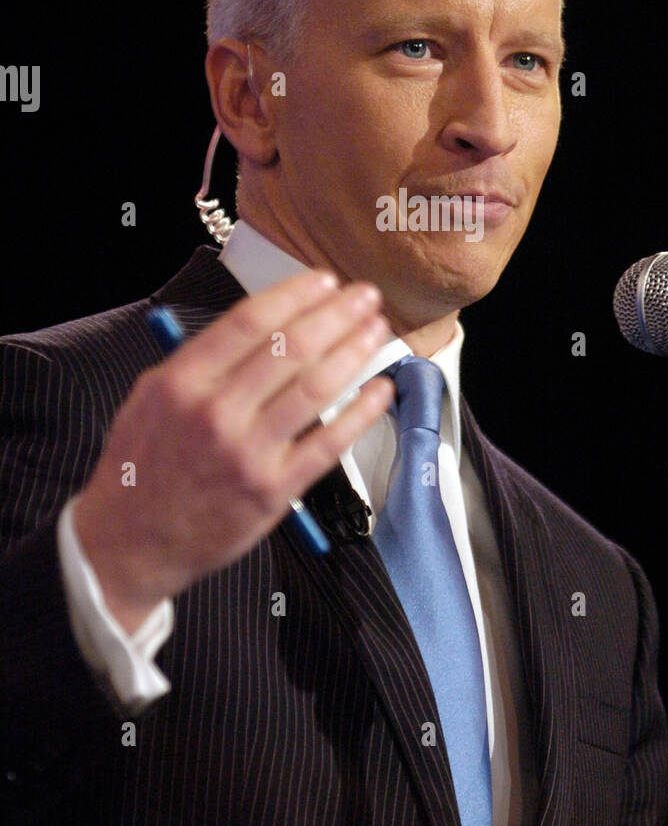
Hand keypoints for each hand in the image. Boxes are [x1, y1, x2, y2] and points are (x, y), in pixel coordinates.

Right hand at [73, 270, 393, 632]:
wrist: (129, 545)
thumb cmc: (141, 469)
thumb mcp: (150, 398)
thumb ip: (199, 360)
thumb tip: (259, 326)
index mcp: (183, 382)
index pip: (251, 321)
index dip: (296, 294)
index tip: (324, 280)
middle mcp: (217, 413)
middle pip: (292, 347)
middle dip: (338, 314)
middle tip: (365, 297)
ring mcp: (249, 454)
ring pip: (317, 388)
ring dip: (354, 352)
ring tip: (376, 331)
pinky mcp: (274, 491)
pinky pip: (329, 442)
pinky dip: (361, 411)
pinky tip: (379, 388)